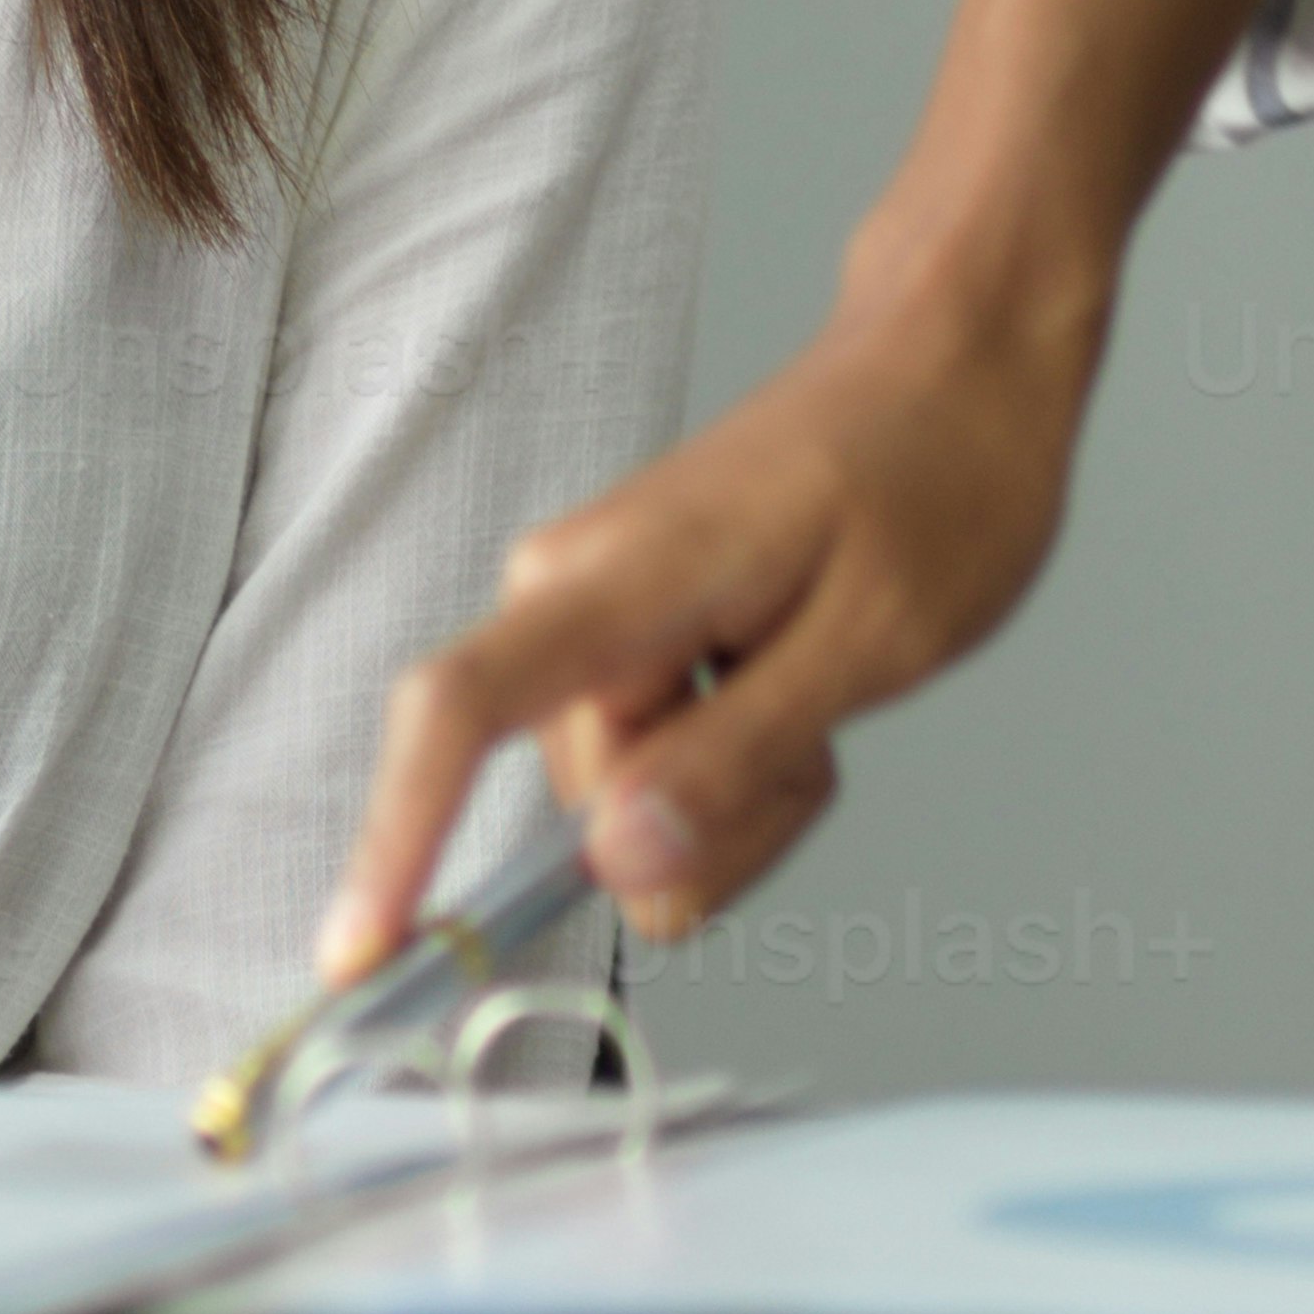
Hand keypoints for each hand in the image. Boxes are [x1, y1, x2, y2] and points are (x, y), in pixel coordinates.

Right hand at [319, 0, 1293, 961]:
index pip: (460, 711)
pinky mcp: (628, 630)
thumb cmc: (934, 471)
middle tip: (823, 737)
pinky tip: (799, 675)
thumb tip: (618, 868)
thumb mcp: (870, 641)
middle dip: (716, 826)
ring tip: (819, 677)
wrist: (956, 356)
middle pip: (588, 810)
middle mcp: (571, 590)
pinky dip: (739, 760)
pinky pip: (656, 765)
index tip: (357, 957)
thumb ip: (734, 760)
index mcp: (618, 579)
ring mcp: (596, 610)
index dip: (396, 844)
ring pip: (632, 805)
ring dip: (742, 791)